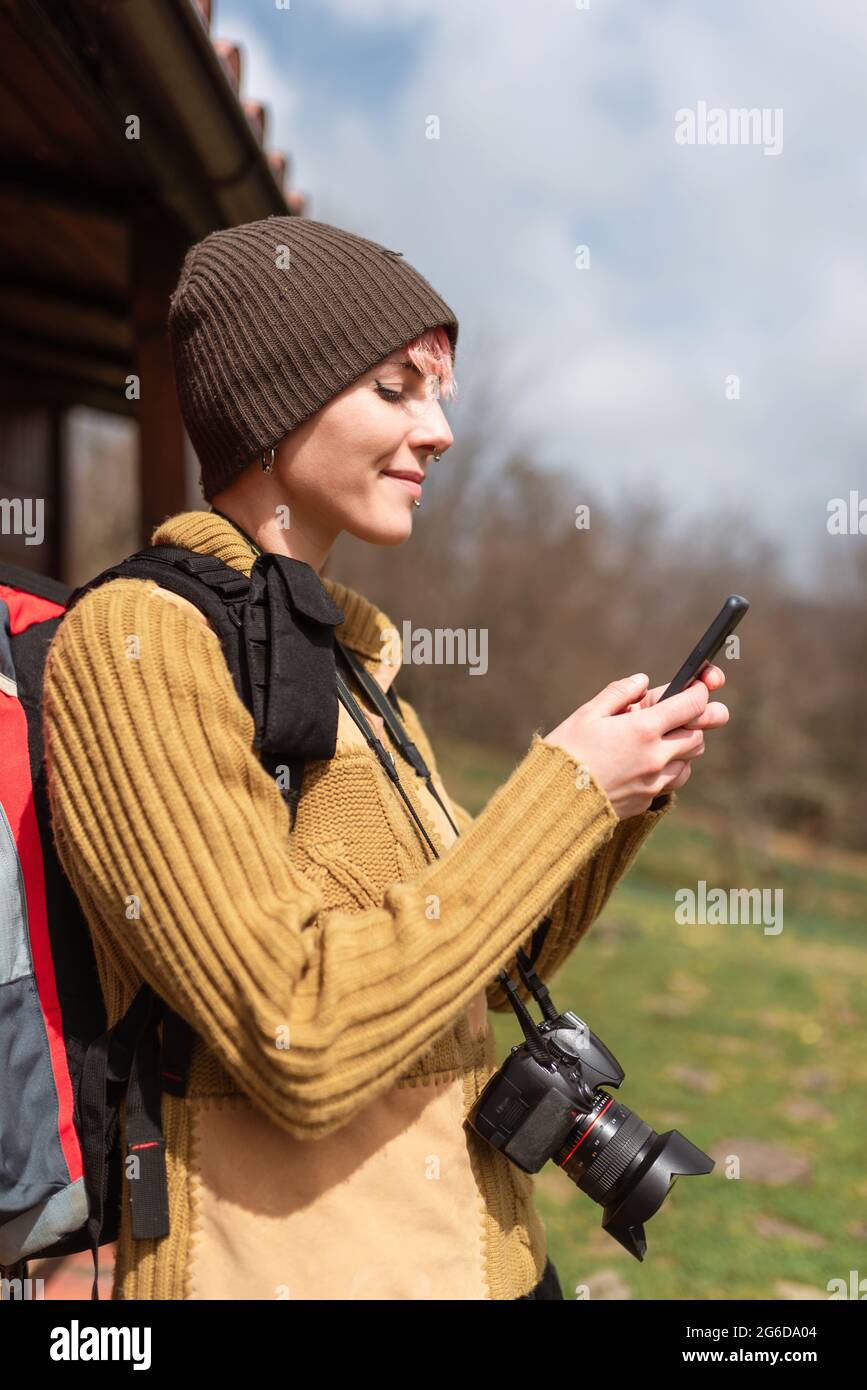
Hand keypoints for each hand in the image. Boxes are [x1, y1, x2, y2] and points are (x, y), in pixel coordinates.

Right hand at [543, 670, 729, 819]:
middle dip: (694, 723)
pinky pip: (672, 783)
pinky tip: (650, 763)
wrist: (554, 801)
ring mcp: (653, 782)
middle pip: (697, 736)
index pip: (691, 706)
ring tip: (660, 740)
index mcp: (642, 729)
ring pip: (689, 761)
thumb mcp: (587, 714)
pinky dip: (670, 770)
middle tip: (677, 715)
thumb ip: (618, 694)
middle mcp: (655, 757)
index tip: (697, 687)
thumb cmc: (566, 752)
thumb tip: (641, 681)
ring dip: (682, 748)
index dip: (699, 692)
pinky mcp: (646, 800)